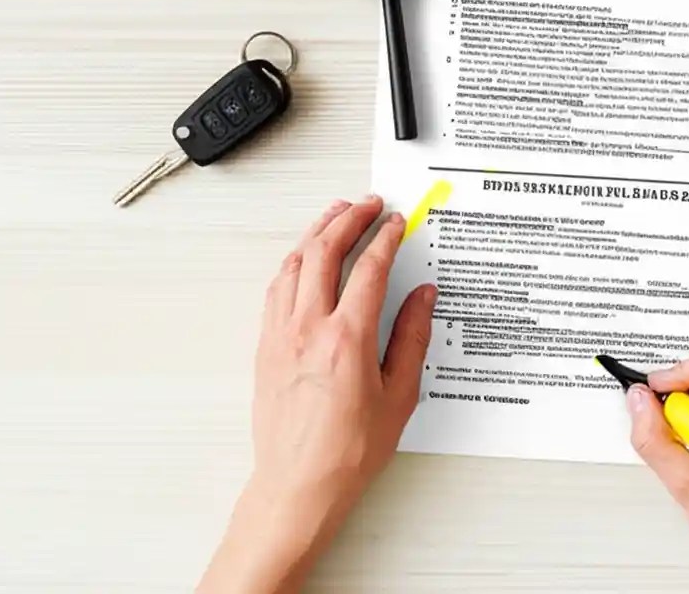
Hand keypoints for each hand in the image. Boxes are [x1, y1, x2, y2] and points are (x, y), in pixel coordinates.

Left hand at [198, 196, 435, 593]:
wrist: (299, 484)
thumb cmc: (348, 451)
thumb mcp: (399, 395)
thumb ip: (412, 337)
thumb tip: (423, 296)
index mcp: (347, 338)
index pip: (369, 268)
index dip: (386, 237)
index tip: (397, 222)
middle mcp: (308, 329)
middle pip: (325, 251)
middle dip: (349, 219)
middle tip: (369, 204)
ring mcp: (280, 335)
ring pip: (294, 263)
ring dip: (316, 232)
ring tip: (335, 215)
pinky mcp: (265, 346)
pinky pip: (276, 288)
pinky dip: (294, 261)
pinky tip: (303, 257)